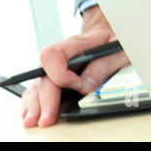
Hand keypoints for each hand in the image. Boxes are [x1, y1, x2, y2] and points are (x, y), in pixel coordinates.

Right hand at [20, 6, 125, 127]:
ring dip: (35, 103)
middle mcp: (63, 53)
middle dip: (45, 99)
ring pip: (39, 83)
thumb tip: (85, 86)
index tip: (77, 85)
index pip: (54, 55)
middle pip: (44, 75)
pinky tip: (30, 111)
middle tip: (47, 118)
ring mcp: (58, 63)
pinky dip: (33, 99)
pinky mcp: (57, 73)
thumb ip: (104, 65)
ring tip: (33, 120)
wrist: (111, 29)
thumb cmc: (116, 37)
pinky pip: (40, 86)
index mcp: (77, 43)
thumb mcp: (119, 48)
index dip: (60, 74)